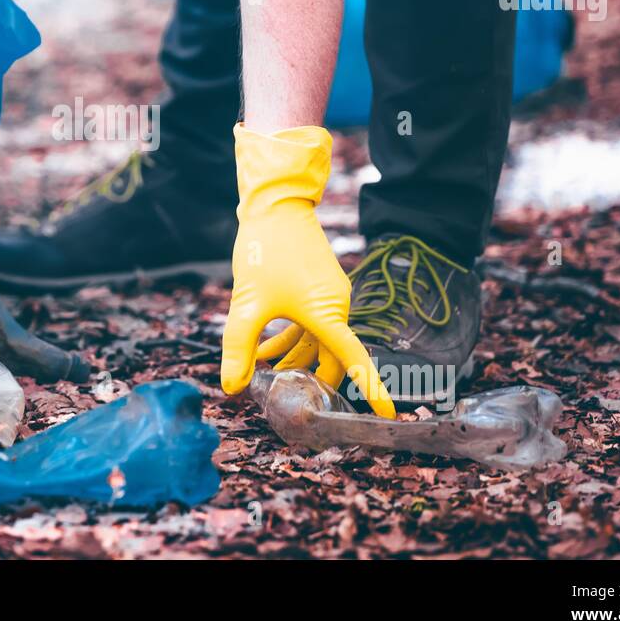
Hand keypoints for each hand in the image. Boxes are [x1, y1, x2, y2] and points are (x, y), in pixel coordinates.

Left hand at [220, 123, 394, 418]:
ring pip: (316, 341)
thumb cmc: (265, 251)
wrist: (275, 206)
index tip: (388, 415)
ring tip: (261, 374)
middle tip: (286, 400)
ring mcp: (328, 297)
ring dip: (292, 358)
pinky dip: (289, 339)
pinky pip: (310, 325)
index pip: (354, 360)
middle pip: (330, 356)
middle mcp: (336, 307)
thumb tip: (231, 388)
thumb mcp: (246, 304)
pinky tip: (262, 351)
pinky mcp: (317, 289)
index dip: (372, 388)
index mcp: (328, 314)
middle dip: (309, 379)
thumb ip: (238, 348)